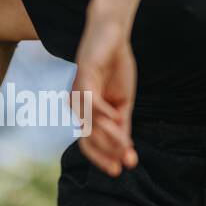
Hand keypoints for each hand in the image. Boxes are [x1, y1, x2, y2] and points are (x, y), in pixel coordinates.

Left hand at [69, 11, 137, 175]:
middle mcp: (78, 105)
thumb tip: (127, 153)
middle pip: (88, 138)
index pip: (89, 143)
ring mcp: (78, 92)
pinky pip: (90, 102)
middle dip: (106, 152)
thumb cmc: (116, 67)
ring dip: (108, 135)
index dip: (102, 158)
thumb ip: (123, 125)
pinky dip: (103, 114)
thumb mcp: (123, 102)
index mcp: (86, 112)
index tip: (120, 170)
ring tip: (125, 143)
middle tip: (125, 163)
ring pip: (89, 123)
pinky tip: (117, 119)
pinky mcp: (83, 77)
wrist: (113, 35)